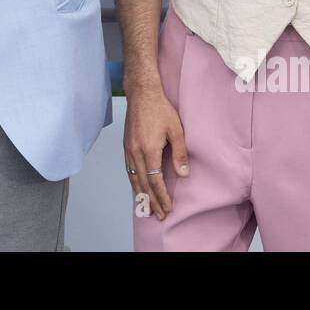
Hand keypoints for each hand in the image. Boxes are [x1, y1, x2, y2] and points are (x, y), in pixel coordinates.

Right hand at [123, 83, 188, 220]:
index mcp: (149, 150)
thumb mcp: (176, 130)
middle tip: (158, 215)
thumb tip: (183, 175)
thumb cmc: (161, 109)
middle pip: (143, 183)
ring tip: (146, 207)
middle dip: (151, 201)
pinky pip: (128, 169)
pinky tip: (137, 188)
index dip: (161, 196)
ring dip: (140, 195)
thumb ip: (180, 154)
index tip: (167, 209)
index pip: (155, 181)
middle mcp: (135, 152)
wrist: (142, 93)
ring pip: (133, 178)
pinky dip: (133, 182)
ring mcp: (128, 149)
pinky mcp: (126, 145)